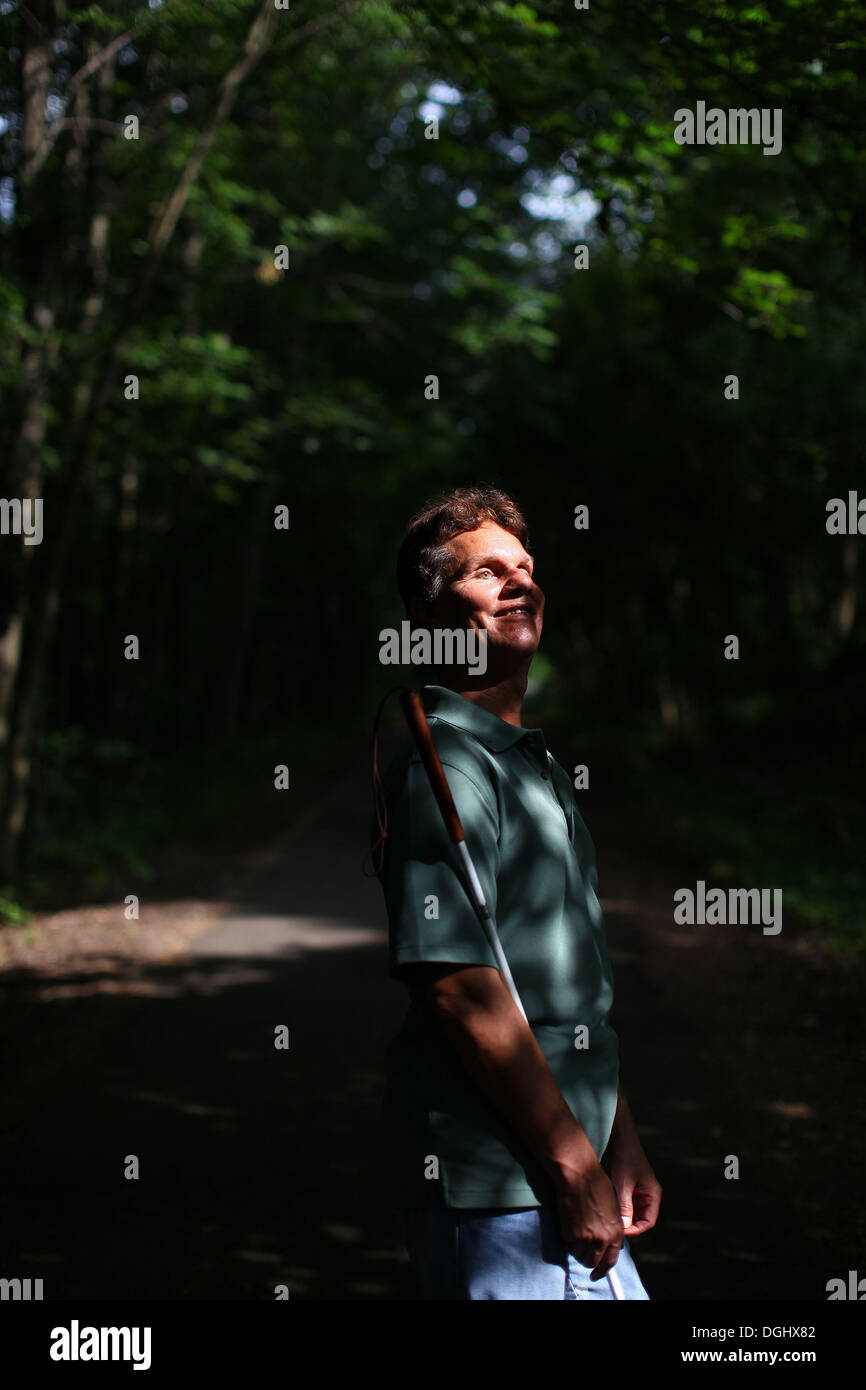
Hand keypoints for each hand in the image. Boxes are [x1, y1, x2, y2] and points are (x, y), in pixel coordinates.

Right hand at [553, 1157, 624, 1281]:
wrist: (579, 1174)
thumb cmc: (595, 1184)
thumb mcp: (612, 1207)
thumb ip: (611, 1227)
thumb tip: (606, 1243)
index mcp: (616, 1232)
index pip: (610, 1260)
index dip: (603, 1270)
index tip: (597, 1274)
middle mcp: (603, 1238)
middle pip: (592, 1262)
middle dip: (586, 1259)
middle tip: (581, 1250)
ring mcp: (586, 1237)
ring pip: (578, 1255)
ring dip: (575, 1247)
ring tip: (575, 1228)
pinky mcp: (570, 1233)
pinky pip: (567, 1243)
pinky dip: (567, 1236)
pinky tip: (569, 1220)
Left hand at [608, 1135, 661, 1236]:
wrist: (620, 1138)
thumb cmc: (625, 1158)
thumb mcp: (623, 1183)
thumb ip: (625, 1206)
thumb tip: (623, 1227)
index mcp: (653, 1194)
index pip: (648, 1222)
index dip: (635, 1230)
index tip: (620, 1232)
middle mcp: (649, 1194)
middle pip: (640, 1219)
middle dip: (628, 1224)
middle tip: (612, 1227)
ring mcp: (640, 1191)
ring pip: (632, 1212)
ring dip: (622, 1216)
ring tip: (609, 1219)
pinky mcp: (631, 1187)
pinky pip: (627, 1203)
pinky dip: (619, 1207)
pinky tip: (608, 1208)